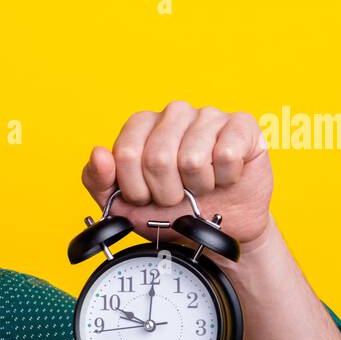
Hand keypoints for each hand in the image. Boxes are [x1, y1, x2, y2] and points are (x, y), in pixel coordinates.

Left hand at [81, 101, 273, 253]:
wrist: (218, 226)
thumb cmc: (172, 210)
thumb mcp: (124, 205)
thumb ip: (99, 181)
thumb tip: (99, 154)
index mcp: (142, 125)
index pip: (126, 154)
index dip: (136, 188)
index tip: (146, 197)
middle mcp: (174, 113)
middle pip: (157, 159)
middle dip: (166, 193)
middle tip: (177, 196)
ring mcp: (208, 116)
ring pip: (192, 159)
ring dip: (197, 188)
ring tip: (201, 187)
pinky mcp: (242, 125)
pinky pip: (227, 155)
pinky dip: (225, 178)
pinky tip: (224, 177)